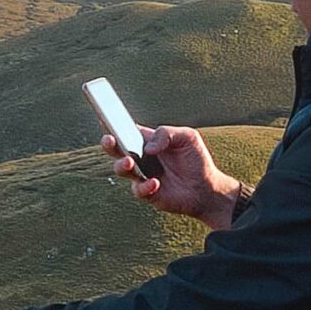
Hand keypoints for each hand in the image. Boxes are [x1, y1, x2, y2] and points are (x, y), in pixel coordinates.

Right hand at [103, 125, 242, 231]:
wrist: (206, 188)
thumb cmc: (196, 160)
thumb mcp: (187, 137)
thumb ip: (167, 134)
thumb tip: (148, 147)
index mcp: (147, 141)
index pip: (126, 130)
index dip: (113, 124)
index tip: (104, 116)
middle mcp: (141, 157)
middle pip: (116, 149)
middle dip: (109, 144)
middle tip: (109, 139)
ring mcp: (142, 175)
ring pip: (121, 169)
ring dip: (122, 165)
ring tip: (129, 162)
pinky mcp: (147, 193)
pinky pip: (138, 189)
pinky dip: (145, 186)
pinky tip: (155, 183)